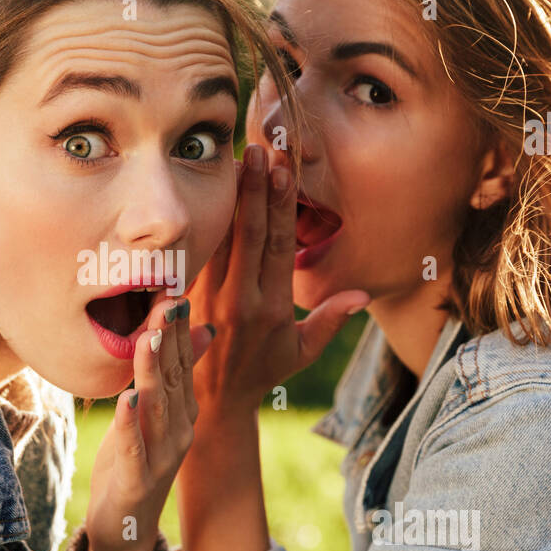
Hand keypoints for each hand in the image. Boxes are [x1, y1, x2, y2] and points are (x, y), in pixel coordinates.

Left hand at [81, 297, 213, 550]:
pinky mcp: (138, 479)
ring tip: (149, 339)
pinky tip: (126, 400)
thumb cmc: (136, 461)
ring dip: (153, 372)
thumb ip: (176, 372)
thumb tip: (201, 328)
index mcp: (183, 410)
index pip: (182, 361)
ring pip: (158, 407)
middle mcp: (179, 429)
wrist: (125, 527)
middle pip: (174, 377)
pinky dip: (130, 424)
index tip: (174, 287)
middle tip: (166, 299)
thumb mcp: (156, 412)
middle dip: (169, 338)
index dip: (177, 326)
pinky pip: (135, 448)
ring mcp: (162, 455)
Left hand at [188, 143, 368, 417]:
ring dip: (230, 197)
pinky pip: (199, 252)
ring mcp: (211, 296)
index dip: (282, 206)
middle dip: (256, 188)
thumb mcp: (301, 352)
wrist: (211, 401)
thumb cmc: (261, 372)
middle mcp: (241, 298)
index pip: (280, 246)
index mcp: (272, 307)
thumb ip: (330, 321)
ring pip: (223, 236)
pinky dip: (206, 220)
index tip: (284, 171)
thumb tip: (362, 294)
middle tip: (258, 149)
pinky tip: (209, 192)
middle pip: (251, 233)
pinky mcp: (187, 296)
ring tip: (235, 159)